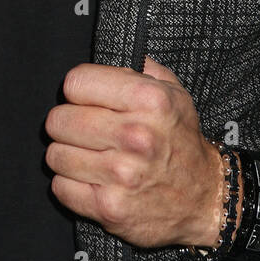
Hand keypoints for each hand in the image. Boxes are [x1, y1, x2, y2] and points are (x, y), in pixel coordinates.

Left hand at [44, 56, 224, 247]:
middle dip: (68, 124)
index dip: (78, 91)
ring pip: (55, 155)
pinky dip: (71, 184)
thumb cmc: (181, 140)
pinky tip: (92, 179)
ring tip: (90, 156)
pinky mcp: (109, 208)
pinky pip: (60, 187)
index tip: (87, 101)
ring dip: (68, 155)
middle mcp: (135, 136)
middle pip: (58, 120)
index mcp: (148, 99)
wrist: (204, 197)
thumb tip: (108, 53)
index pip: (75, 83)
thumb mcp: (173, 92)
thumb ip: (139, 68)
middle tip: (86, 131)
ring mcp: (121, 174)